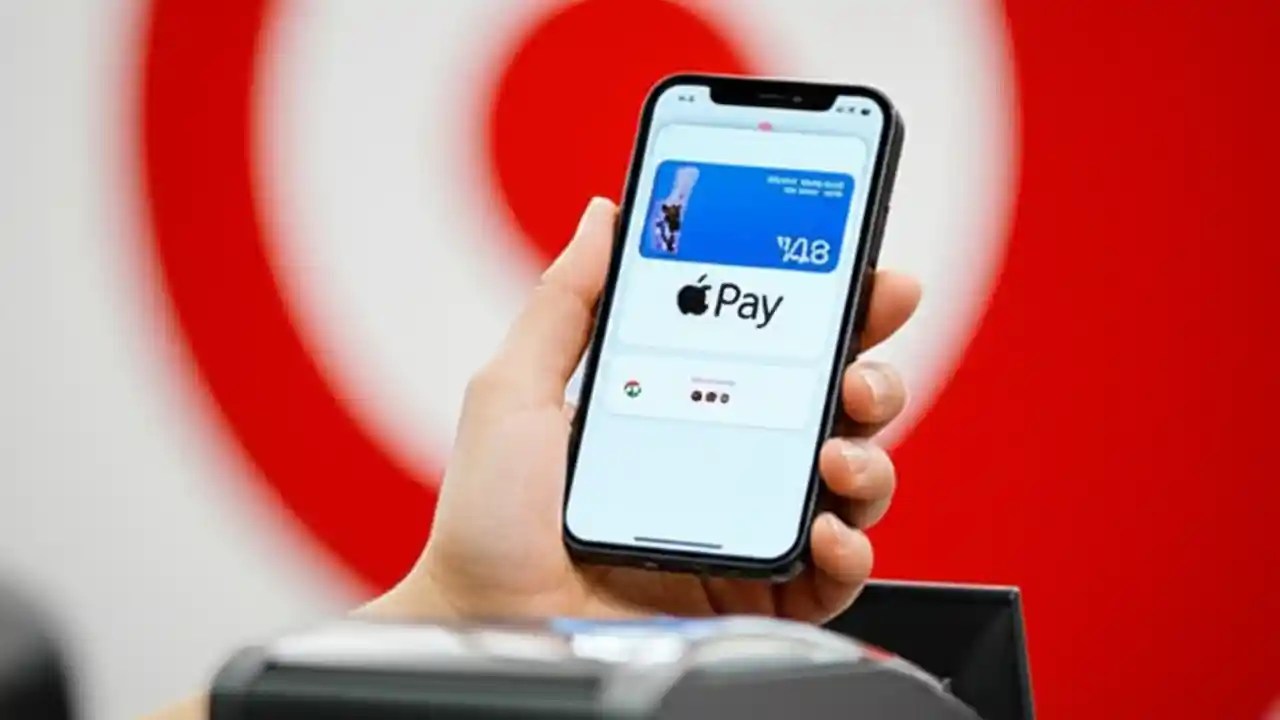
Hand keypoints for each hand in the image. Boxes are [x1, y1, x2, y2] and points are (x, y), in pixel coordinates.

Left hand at [368, 197, 920, 623]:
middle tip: (859, 371)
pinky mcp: (756, 594)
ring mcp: (747, 528)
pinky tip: (826, 530)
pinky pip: (833, 572)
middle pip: (833, 408)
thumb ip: (566, 303)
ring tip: (835, 452)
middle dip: (871, 375)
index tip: (865, 273)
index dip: (831, 307)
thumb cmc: (491, 518)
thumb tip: (607, 217)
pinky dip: (850, 548)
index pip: (776, 345)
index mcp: (683, 403)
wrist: (487, 620)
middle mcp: (728, 460)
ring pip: (852, 482)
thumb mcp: (517, 390)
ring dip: (869, 457)